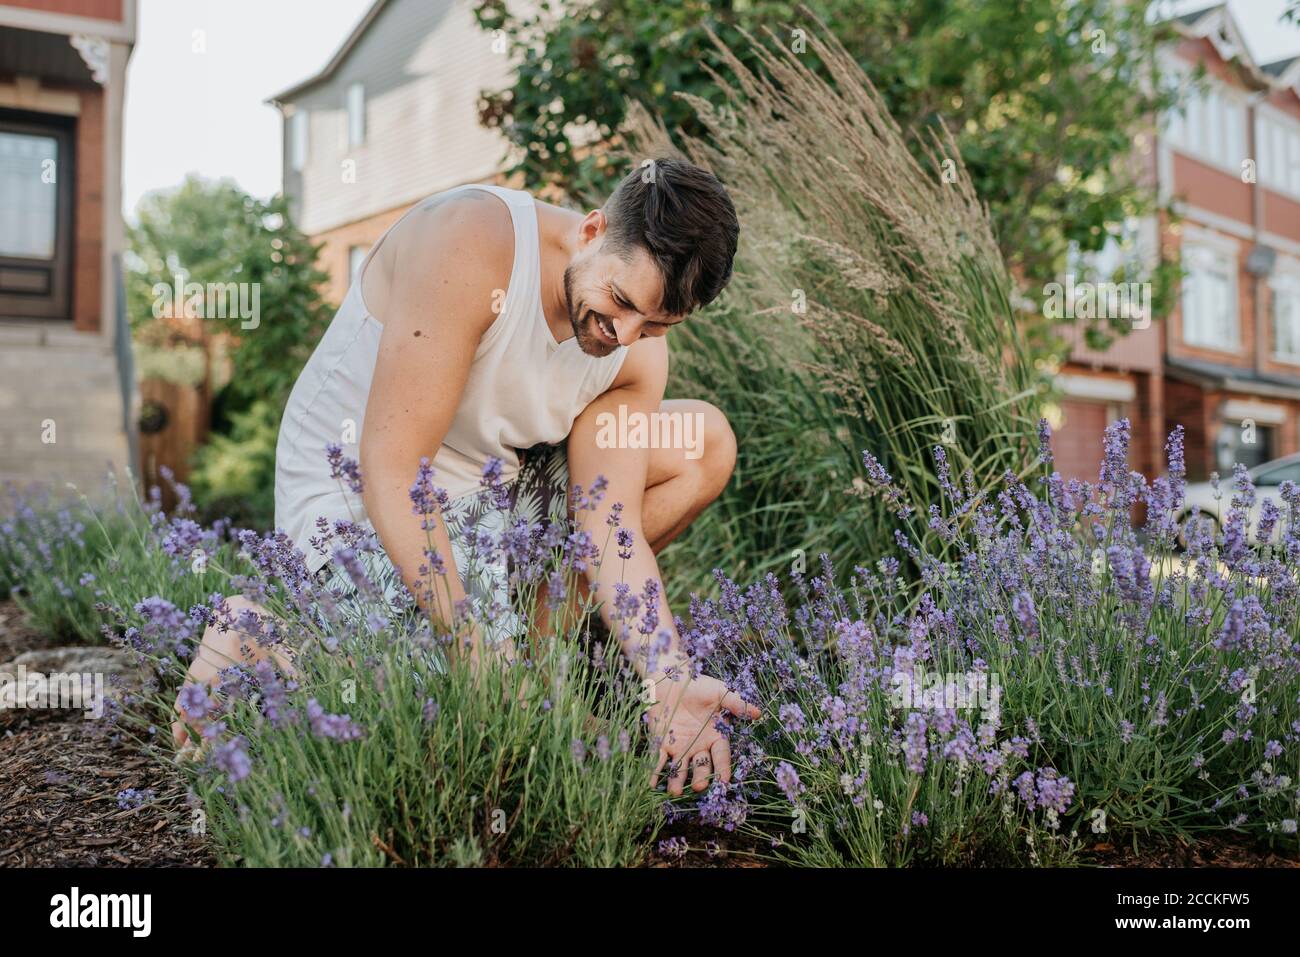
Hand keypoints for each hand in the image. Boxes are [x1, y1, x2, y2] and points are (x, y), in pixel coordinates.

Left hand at [646, 666, 759, 795]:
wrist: (673, 677)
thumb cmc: (700, 684)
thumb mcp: (720, 692)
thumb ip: (736, 703)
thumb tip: (758, 712)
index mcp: (715, 736)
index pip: (721, 756)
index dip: (723, 768)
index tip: (725, 781)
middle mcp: (699, 746)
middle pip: (701, 766)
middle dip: (700, 777)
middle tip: (699, 786)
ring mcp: (680, 747)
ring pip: (680, 767)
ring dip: (677, 780)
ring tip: (675, 791)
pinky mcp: (662, 743)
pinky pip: (658, 759)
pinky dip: (654, 771)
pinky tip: (650, 784)